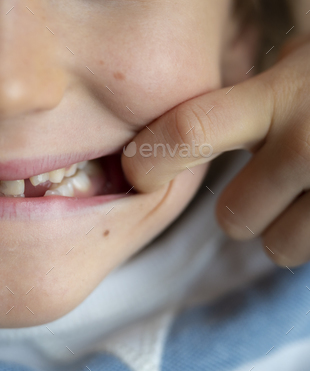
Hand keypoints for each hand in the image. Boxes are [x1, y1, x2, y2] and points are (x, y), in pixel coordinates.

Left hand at [122, 35, 309, 267]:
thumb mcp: (302, 61)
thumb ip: (250, 95)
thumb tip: (178, 132)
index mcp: (284, 95)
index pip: (191, 130)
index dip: (154, 157)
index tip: (137, 169)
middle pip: (232, 216)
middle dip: (241, 208)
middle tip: (268, 182)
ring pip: (277, 248)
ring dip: (284, 229)